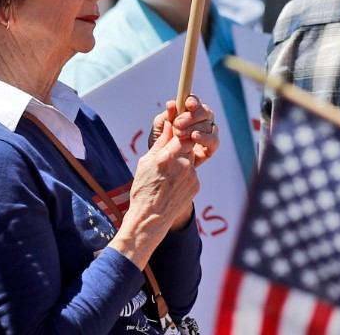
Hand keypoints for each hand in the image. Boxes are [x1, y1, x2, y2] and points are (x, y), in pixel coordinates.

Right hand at [114, 100, 205, 264]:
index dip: (180, 129)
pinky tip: (172, 184)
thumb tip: (169, 121)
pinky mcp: (196, 184)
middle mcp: (182, 164)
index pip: (181, 132)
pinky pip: (192, 172)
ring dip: (182, 161)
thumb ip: (161, 141)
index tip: (176, 129)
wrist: (150, 218)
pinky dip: (184, 174)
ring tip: (167, 175)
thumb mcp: (146, 162)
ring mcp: (191, 175)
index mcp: (167, 156)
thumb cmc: (143, 189)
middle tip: (169, 153)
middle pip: (188, 144)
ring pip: (190, 158)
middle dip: (181, 144)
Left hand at [156, 94, 217, 169]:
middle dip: (192, 116)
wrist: (161, 166)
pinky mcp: (209, 148)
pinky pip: (214, 140)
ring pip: (210, 125)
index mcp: (188, 114)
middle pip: (205, 112)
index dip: (193, 100)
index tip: (187, 104)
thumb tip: (171, 103)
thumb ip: (166, 117)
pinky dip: (205, 138)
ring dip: (196, 127)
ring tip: (181, 134)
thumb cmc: (160, 144)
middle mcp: (200, 122)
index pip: (195, 102)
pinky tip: (194, 138)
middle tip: (177, 124)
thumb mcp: (158, 129)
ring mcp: (206, 134)